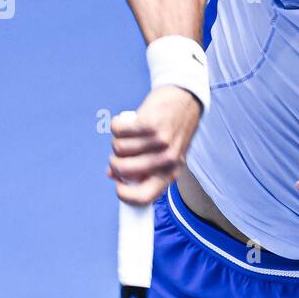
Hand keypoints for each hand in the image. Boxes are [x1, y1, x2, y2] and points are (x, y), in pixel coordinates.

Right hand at [107, 85, 202, 204]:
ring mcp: (159, 141)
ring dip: (118, 140)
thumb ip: (142, 168)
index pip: (144, 197)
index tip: (117, 184)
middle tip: (119, 153)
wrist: (186, 100)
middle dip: (114, 162)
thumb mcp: (165, 155)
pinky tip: (126, 122)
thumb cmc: (172, 130)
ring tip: (129, 134)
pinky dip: (117, 125)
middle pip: (124, 169)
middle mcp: (167, 159)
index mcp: (171, 173)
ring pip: (119, 148)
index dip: (124, 195)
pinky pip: (118, 130)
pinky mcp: (150, 123)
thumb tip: (112, 174)